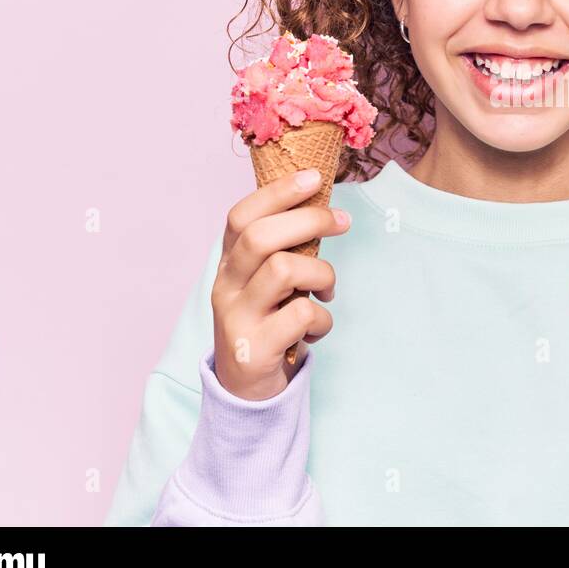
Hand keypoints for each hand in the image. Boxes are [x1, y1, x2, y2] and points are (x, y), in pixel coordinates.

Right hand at [211, 168, 350, 400]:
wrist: (246, 390)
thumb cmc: (268, 323)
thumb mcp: (266, 284)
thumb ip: (283, 250)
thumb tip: (325, 207)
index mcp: (229, 264)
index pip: (241, 216)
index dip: (278, 192)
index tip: (314, 177)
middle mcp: (226, 287)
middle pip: (261, 237)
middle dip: (310, 220)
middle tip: (342, 222)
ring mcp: (237, 318)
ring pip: (284, 270)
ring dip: (322, 273)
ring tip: (326, 288)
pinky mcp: (256, 348)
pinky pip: (301, 315)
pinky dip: (322, 318)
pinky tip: (317, 327)